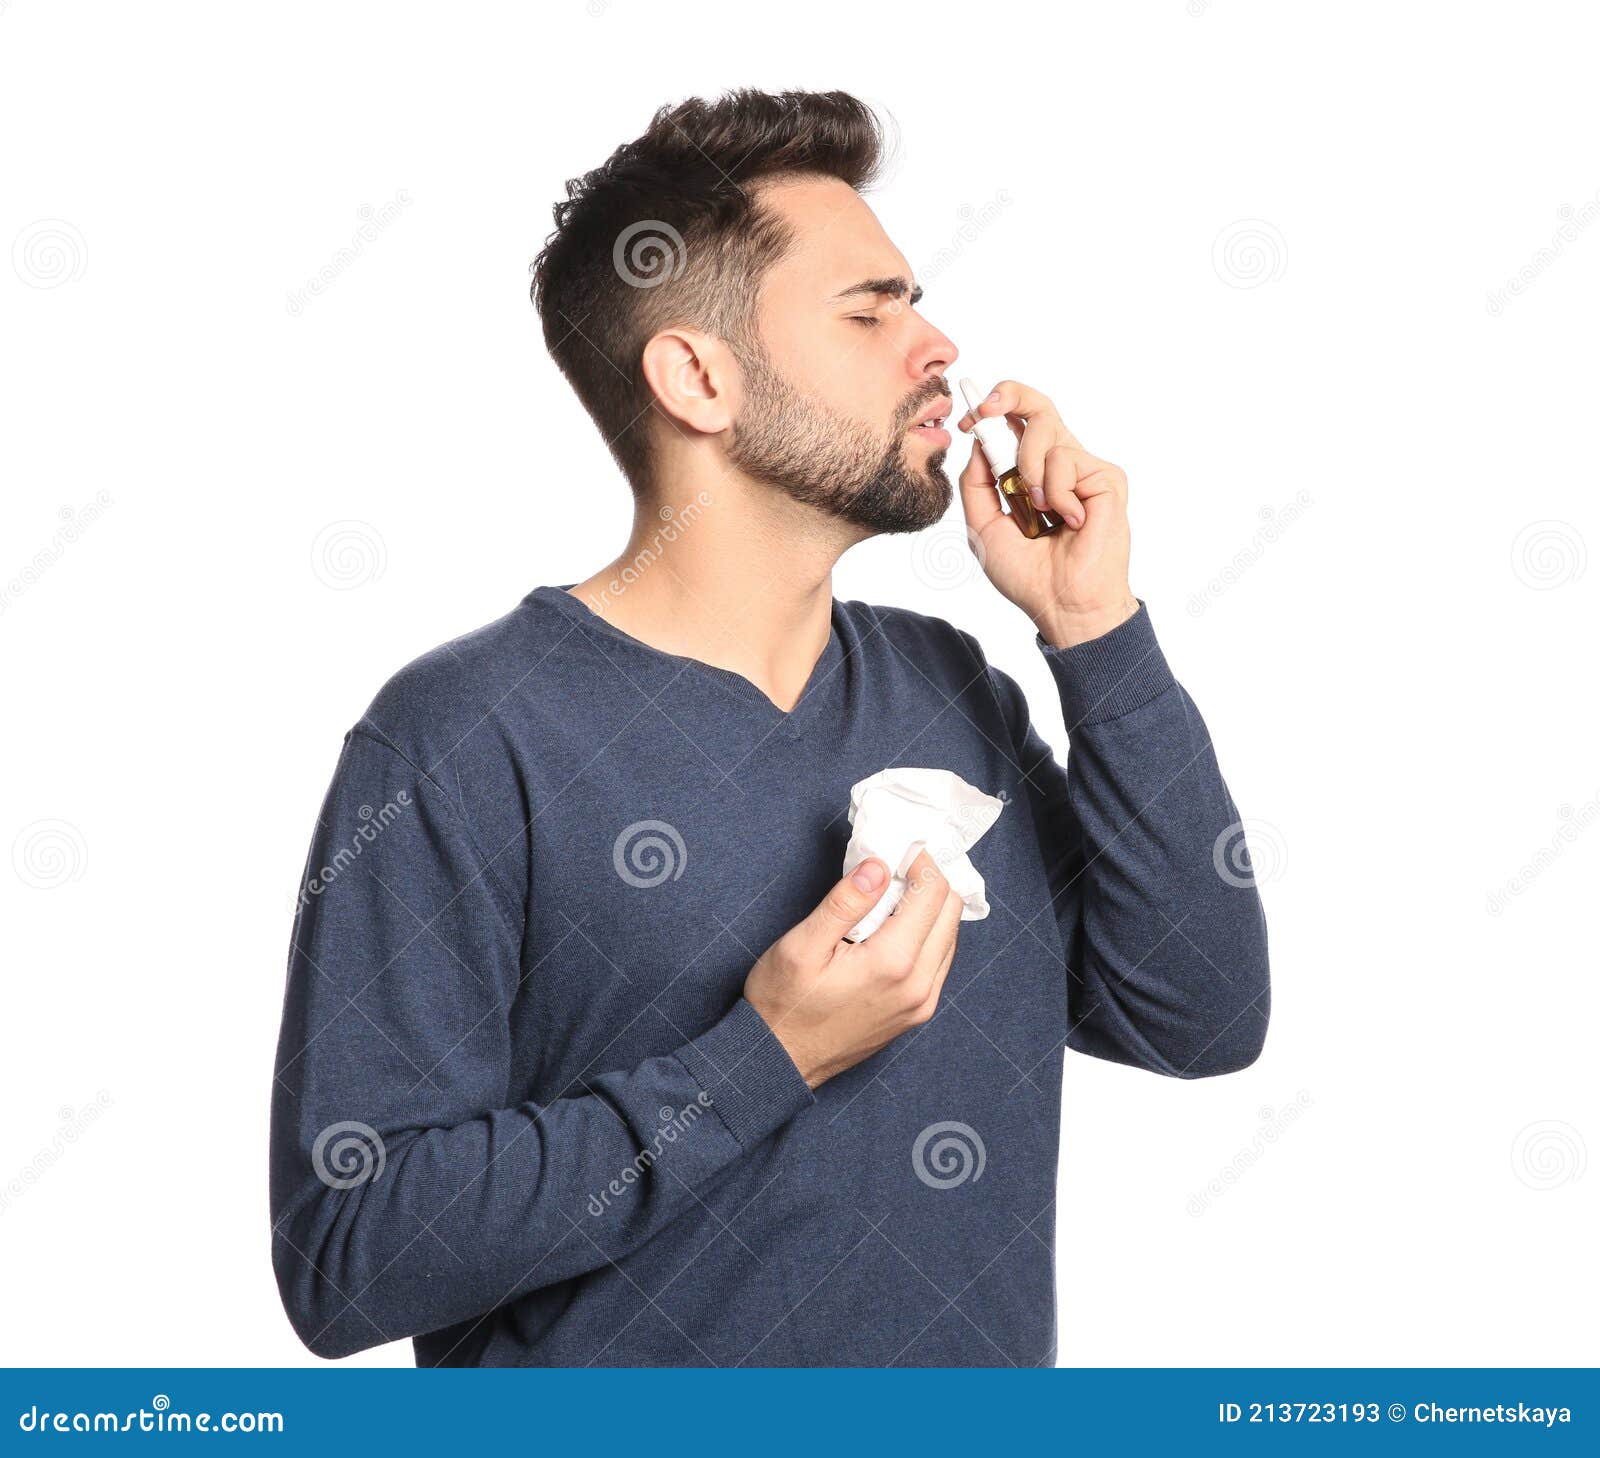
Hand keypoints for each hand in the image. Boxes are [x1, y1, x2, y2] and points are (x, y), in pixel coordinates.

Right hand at [743, 850, 963, 1088]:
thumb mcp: (802, 945)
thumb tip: (878, 866)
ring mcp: (922, 1003)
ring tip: (896, 892)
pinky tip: (899, 926)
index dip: (920, 861)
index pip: (933, 894)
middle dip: (931, 880)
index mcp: (893, 963)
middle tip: (899, 864)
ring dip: (932, 908)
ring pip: (949, 937)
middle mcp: (919, 985)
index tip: (898, 848)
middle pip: (951, 912)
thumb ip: (845, 902)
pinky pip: (939, 962)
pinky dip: (928, 935)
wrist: (778, 1062)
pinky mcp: (916, 1013)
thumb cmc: (782, 1003)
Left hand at [956, 378, 1138, 647]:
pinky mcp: (1106, 477)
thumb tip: (977, 443)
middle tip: (984, 410)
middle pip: (1037, 407)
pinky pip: (1066, 459)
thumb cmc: (1028, 575)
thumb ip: (976, 484)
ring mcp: (1084, 469)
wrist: (1060, 603)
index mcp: (1032, 475)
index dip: (992, 410)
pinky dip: (1056, 492)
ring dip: (1028, 469)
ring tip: (1039, 510)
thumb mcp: (984, 526)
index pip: (1016, 425)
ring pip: (1045, 429)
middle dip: (1008, 395)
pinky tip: (1068, 520)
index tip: (969, 418)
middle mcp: (1059, 467)